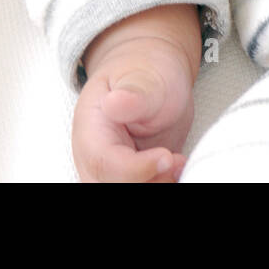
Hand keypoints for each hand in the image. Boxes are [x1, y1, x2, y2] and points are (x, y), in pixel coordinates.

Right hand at [72, 36, 195, 183]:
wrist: (153, 81)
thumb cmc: (147, 75)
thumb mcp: (146, 78)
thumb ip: (134, 94)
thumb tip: (114, 103)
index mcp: (89, 127)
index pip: (103, 162)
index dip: (135, 169)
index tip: (166, 156)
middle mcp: (93, 157)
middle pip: (109, 186)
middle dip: (147, 181)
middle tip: (175, 159)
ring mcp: (110, 174)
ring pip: (124, 193)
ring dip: (156, 184)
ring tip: (178, 161)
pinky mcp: (130, 182)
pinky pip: (142, 189)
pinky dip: (162, 183)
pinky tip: (176, 170)